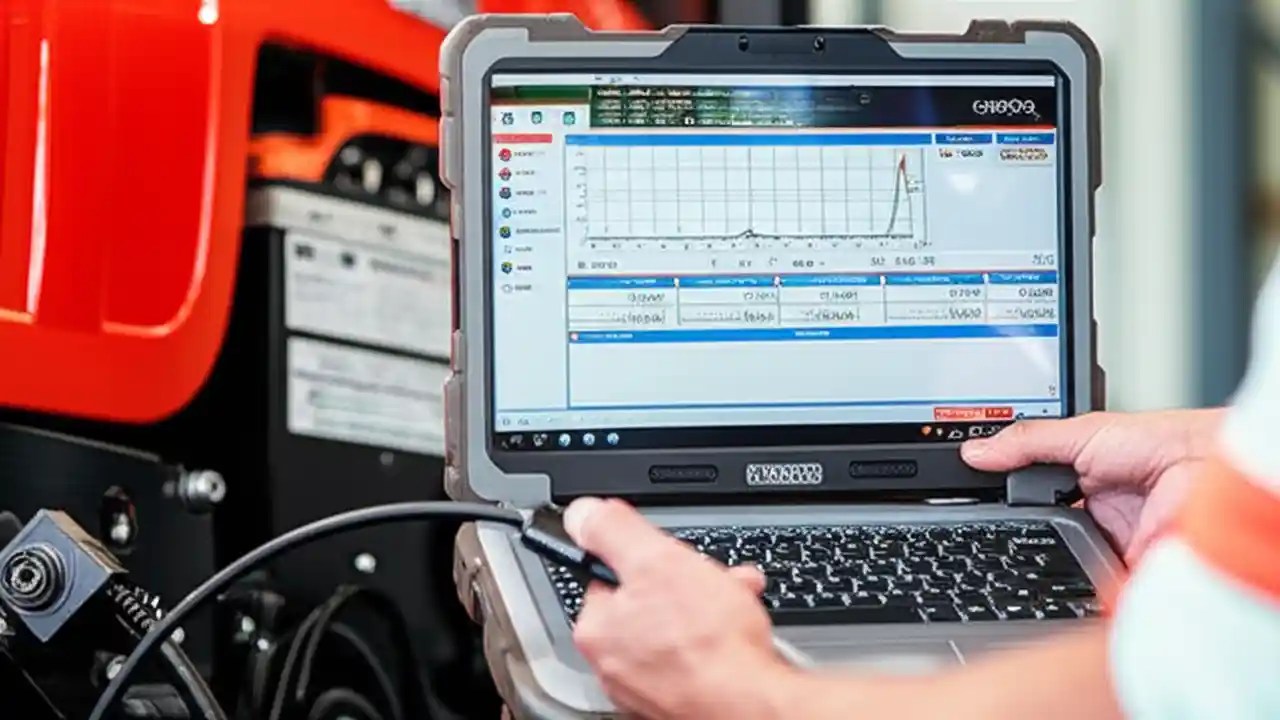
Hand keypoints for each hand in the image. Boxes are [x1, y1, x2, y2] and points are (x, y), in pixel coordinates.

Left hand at [563, 498, 791, 719]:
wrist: (750, 706)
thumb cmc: (708, 644)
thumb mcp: (656, 561)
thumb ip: (613, 532)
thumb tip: (581, 514)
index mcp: (598, 630)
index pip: (611, 577)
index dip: (648, 559)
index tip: (671, 558)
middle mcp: (615, 666)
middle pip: (648, 604)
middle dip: (688, 583)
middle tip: (714, 580)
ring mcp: (648, 689)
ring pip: (676, 631)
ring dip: (709, 608)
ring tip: (737, 604)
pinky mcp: (679, 703)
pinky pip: (695, 660)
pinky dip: (716, 643)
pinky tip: (738, 636)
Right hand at [961, 409, 1222, 563]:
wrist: (1205, 465)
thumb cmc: (1161, 441)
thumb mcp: (1080, 433)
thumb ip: (1025, 443)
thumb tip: (976, 451)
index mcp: (1078, 480)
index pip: (1029, 498)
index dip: (1005, 501)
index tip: (975, 499)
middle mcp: (1091, 514)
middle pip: (1039, 532)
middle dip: (1022, 529)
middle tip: (1011, 515)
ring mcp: (1105, 542)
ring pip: (1059, 559)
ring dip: (1051, 548)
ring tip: (1047, 529)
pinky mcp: (1119, 568)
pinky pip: (1086, 578)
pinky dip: (1076, 573)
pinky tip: (1070, 555)